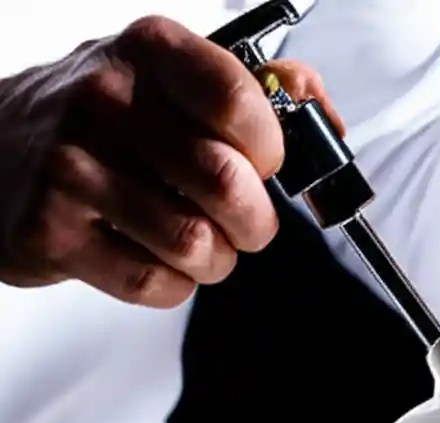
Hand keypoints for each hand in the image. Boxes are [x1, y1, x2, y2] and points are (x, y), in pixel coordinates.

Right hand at [0, 17, 336, 307]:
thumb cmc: (102, 116)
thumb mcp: (170, 76)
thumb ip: (253, 85)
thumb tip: (318, 110)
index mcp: (148, 52)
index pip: (238, 101)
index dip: (270, 148)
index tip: (266, 164)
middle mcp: (102, 101)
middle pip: (227, 183)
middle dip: (255, 221)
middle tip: (246, 222)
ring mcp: (71, 168)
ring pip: (196, 243)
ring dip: (217, 258)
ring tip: (201, 243)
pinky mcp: (51, 232)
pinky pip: (155, 283)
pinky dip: (175, 283)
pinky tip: (157, 257)